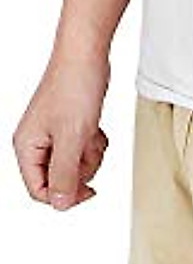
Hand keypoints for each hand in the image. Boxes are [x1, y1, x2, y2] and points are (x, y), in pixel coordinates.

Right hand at [13, 52, 110, 209]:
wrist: (86, 58)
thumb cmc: (75, 89)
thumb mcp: (72, 139)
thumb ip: (65, 174)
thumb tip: (61, 204)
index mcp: (26, 146)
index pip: (39, 191)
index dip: (65, 196)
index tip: (88, 190)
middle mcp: (36, 143)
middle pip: (60, 180)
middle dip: (81, 170)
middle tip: (88, 152)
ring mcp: (53, 135)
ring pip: (75, 166)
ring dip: (90, 156)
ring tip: (91, 136)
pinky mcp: (69, 128)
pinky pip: (83, 151)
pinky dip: (93, 144)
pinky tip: (95, 129)